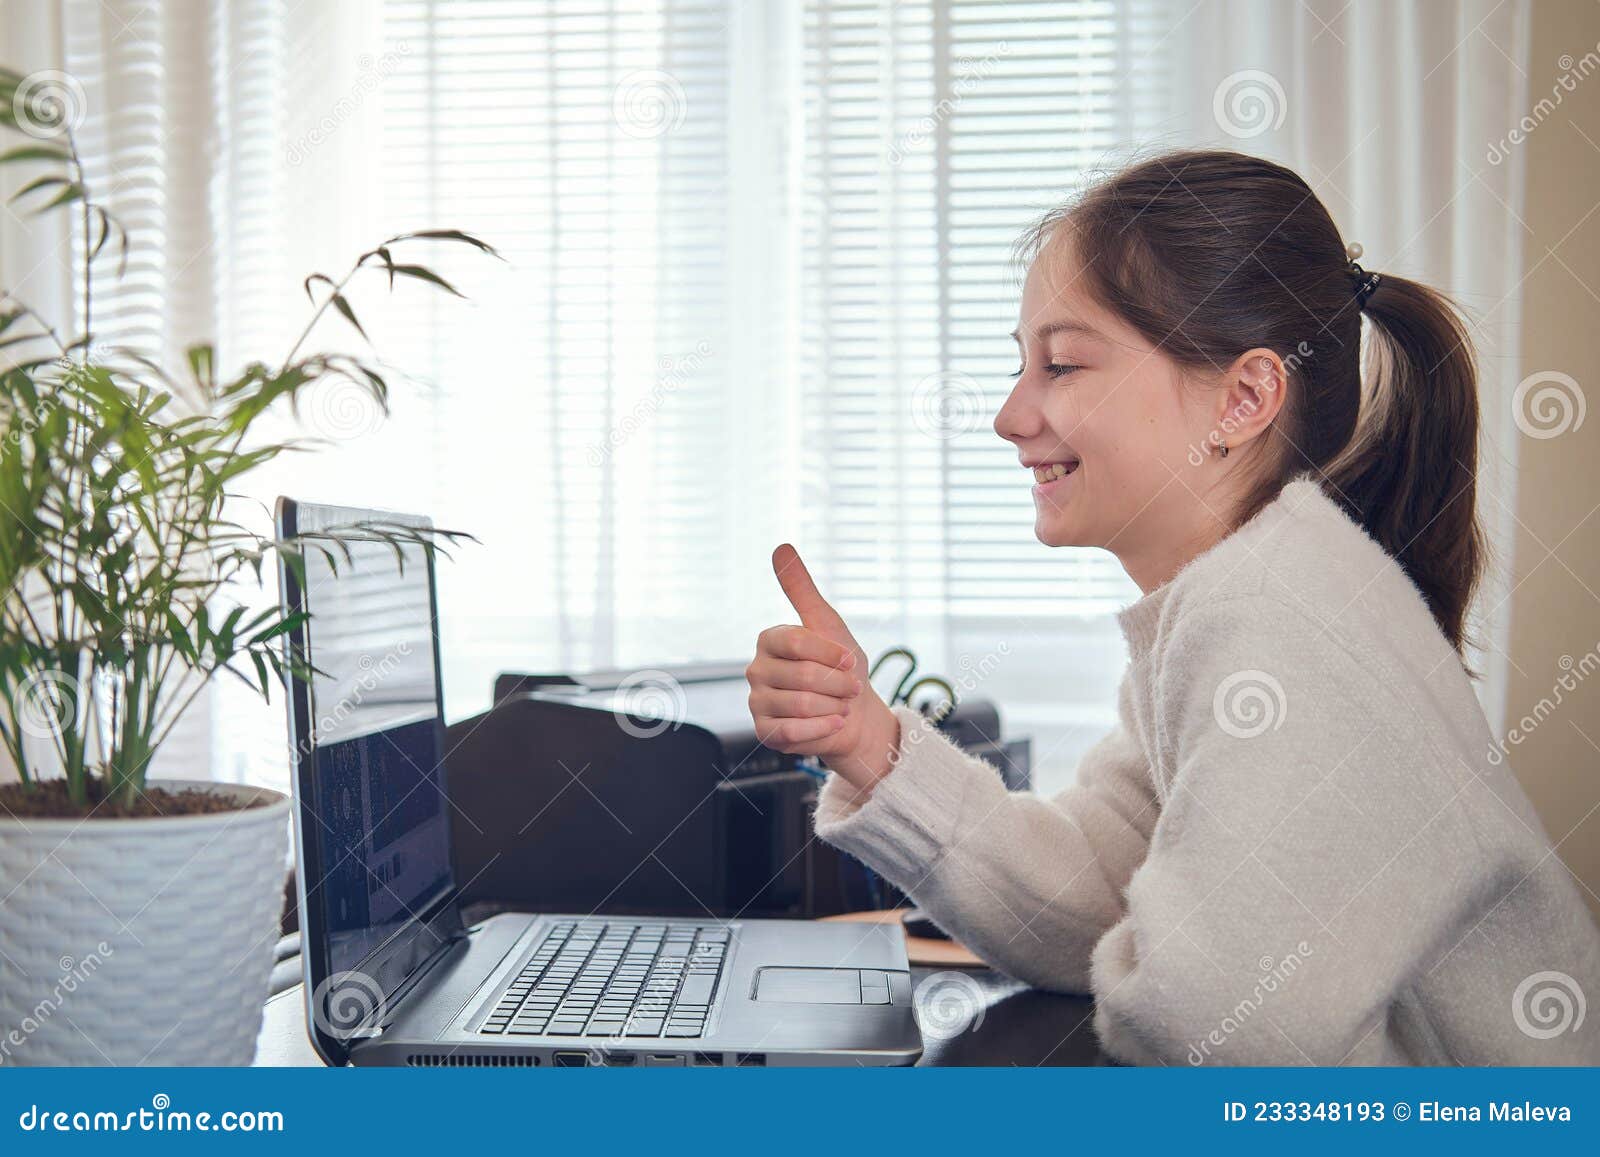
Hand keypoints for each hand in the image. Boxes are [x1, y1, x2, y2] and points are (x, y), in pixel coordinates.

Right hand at [745, 544, 900, 791]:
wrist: (854, 714)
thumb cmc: (841, 667)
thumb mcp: (827, 624)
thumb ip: (802, 588)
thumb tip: (781, 547)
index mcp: (770, 640)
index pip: (796, 641)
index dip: (830, 654)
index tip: (850, 660)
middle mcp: (757, 669)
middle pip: (802, 676)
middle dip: (838, 684)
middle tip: (850, 688)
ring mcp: (758, 701)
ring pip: (800, 705)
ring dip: (833, 706)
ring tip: (840, 705)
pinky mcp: (765, 731)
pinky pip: (794, 731)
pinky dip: (823, 728)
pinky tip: (833, 723)